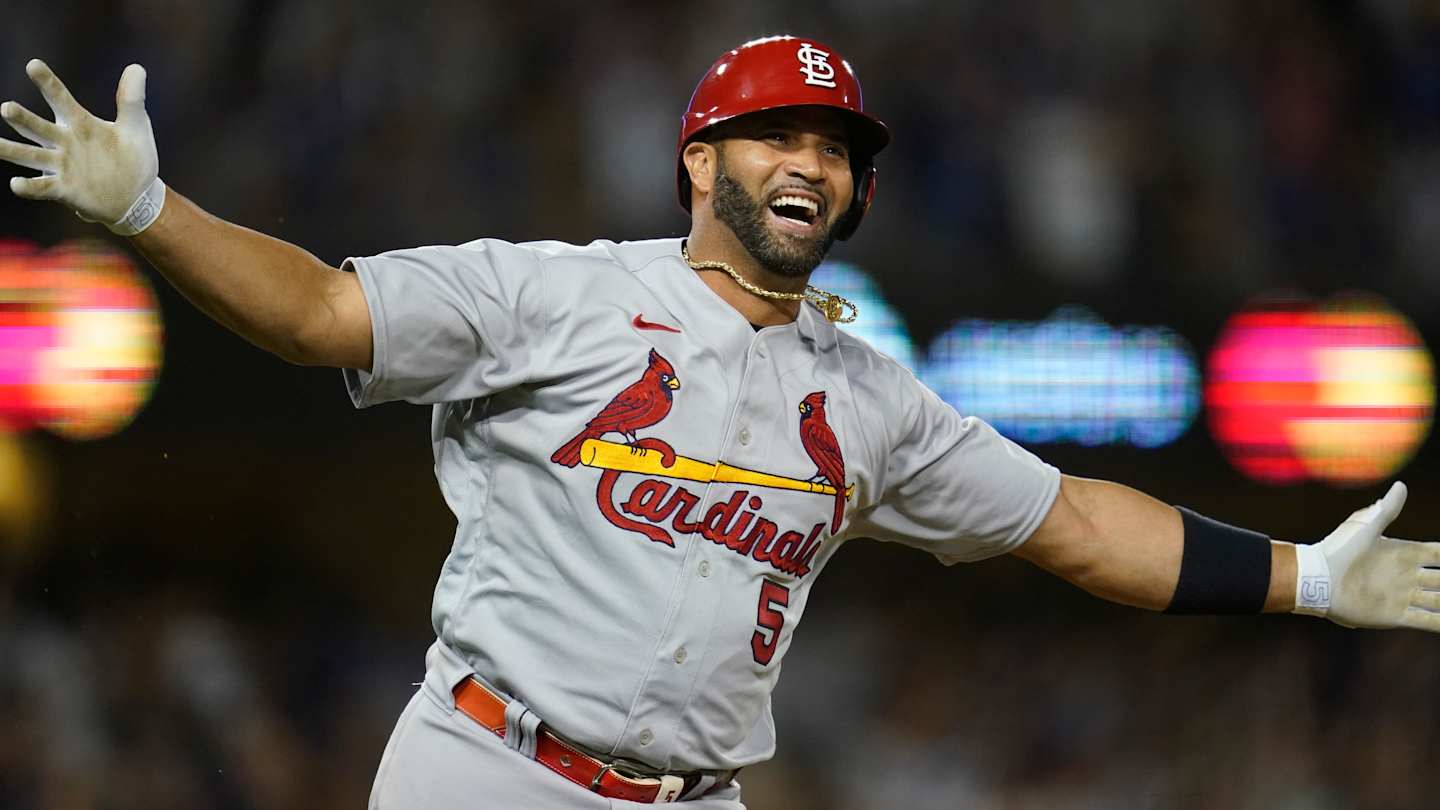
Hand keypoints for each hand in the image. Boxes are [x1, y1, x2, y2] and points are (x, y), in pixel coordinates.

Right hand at [0, 59, 164, 233]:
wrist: (138, 196)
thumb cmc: (133, 158)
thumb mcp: (136, 127)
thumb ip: (131, 100)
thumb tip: (136, 67)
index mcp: (80, 124)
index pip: (60, 98)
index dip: (47, 83)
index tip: (33, 65)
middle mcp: (65, 142)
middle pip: (37, 127)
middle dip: (22, 118)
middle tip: (6, 108)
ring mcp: (62, 166)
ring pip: (30, 155)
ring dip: (12, 150)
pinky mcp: (64, 189)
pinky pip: (42, 187)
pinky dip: (29, 186)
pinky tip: (16, 184)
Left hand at [1295, 482, 1439, 630]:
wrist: (1317, 579)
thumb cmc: (1338, 549)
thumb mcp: (1365, 528)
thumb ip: (1386, 510)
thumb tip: (1401, 485)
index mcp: (1403, 554)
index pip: (1438, 552)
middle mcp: (1407, 576)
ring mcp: (1403, 596)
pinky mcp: (1395, 615)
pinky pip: (1427, 621)